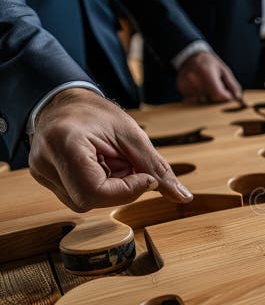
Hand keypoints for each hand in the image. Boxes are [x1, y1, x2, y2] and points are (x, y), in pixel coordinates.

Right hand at [28, 88, 192, 211]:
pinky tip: (101, 166)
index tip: (145, 177)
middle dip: (120, 188)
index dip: (126, 190)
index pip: (94, 191)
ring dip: (110, 187)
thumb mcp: (133, 135)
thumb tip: (183, 197)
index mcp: (63, 145)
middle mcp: (44, 163)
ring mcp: (41, 174)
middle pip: (91, 200)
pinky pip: (79, 196)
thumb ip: (157, 168)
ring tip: (111, 161)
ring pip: (86, 202)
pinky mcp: (46, 180)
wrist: (64, 102)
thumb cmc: (96, 113)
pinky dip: (100, 186)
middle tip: (127, 163)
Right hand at [176, 51, 241, 103]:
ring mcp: (186, 85)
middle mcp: (194, 80)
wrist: (190, 57)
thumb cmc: (209, 63)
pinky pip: (193, 100)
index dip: (225, 97)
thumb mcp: (224, 71)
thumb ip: (232, 85)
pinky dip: (198, 97)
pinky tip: (199, 88)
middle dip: (216, 98)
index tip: (227, 95)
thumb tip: (238, 99)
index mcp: (206, 73)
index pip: (218, 95)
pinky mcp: (181, 89)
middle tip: (216, 88)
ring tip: (206, 87)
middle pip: (210, 100)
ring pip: (201, 101)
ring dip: (207, 98)